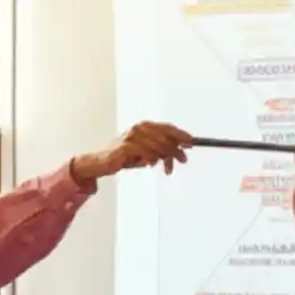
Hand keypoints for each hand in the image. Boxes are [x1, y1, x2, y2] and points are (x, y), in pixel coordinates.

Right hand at [72, 121, 191, 181]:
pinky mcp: (127, 147)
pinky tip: (150, 164)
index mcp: (145, 126)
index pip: (167, 127)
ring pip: (159, 147)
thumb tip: (179, 151)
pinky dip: (152, 160)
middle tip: (182, 160)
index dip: (181, 135)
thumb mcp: (146, 151)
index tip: (191, 143)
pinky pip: (148, 154)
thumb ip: (161, 148)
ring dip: (166, 159)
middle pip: (166, 137)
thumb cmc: (125, 156)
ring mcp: (132, 136)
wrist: (102, 162)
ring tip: (167, 169)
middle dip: (176, 150)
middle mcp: (139, 128)